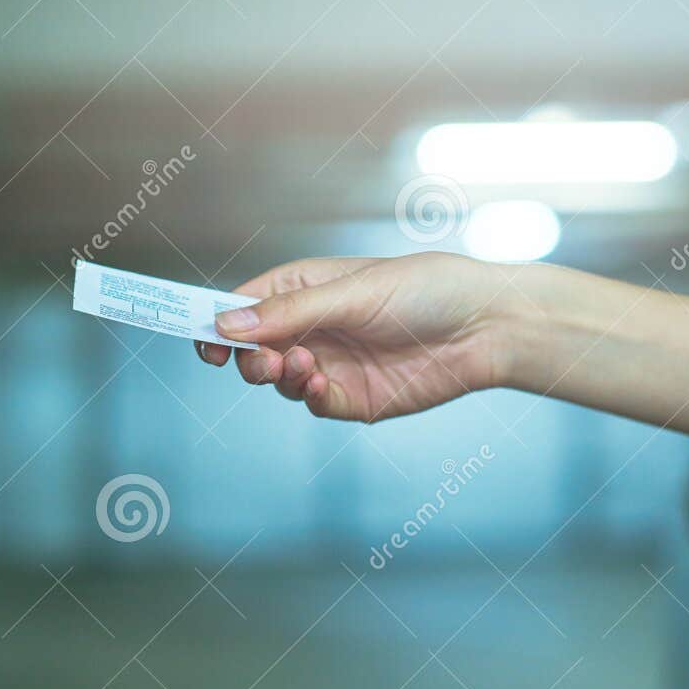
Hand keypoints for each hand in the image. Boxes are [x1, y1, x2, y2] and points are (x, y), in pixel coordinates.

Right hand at [194, 252, 510, 421]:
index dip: (219, 320)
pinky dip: (305, 395)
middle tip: (258, 359)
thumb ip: (290, 311)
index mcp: (307, 286)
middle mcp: (314, 325)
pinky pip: (311, 402)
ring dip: (277, 374)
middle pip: (253, 346)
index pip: (246, 303)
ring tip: (301, 364)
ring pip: (277, 378)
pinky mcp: (353, 397)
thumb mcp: (353, 292)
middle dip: (246, 355)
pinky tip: (316, 383)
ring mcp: (331, 363)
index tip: (201, 337)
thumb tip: (227, 322)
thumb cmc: (428, 289)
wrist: (487, 327)